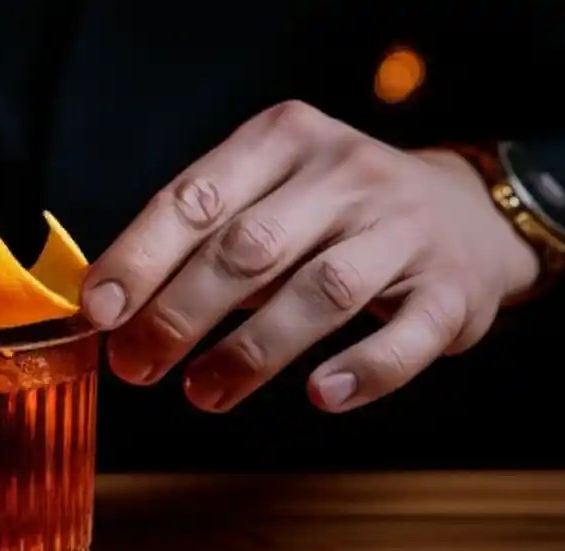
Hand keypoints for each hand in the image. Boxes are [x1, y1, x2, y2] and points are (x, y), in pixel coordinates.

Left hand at [81, 101, 539, 412]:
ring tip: (201, 394)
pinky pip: (407, 336)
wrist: (464, 212)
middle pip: (248, 248)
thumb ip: (194, 242)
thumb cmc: (329, 217)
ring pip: (320, 291)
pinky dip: (364, 370)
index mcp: (282, 140)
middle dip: (180, 313)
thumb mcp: (262, 199)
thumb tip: (111, 309)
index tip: (100, 311)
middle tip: (137, 366)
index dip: (141, 257)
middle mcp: (345, 172)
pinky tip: (322, 395)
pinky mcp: (453, 288)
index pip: (197, 198)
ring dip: (251, 352)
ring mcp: (404, 228)